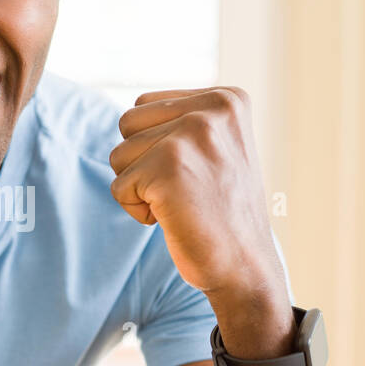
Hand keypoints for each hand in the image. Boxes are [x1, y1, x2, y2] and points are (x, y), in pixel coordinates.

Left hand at [108, 87, 289, 329]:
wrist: (246, 265)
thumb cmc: (223, 211)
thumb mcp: (217, 148)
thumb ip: (183, 121)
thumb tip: (134, 110)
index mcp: (227, 99)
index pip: (143, 105)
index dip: (155, 146)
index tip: (196, 171)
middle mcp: (212, 110)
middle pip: (127, 125)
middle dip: (141, 162)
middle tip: (185, 189)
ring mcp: (190, 136)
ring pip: (118, 156)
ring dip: (140, 187)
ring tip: (182, 203)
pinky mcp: (168, 168)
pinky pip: (119, 188)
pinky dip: (138, 211)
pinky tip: (175, 218)